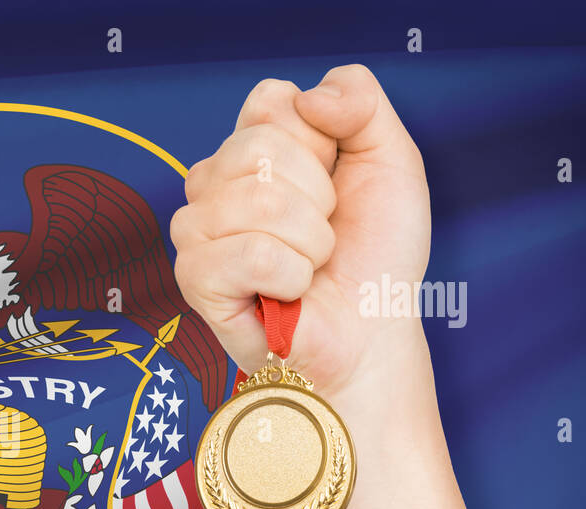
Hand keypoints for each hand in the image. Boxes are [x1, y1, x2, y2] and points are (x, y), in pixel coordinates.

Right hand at [170, 64, 431, 401]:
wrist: (372, 333)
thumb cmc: (375, 255)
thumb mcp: (391, 160)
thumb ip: (360, 102)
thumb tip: (307, 98)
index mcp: (252, 149)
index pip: (269, 101)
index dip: (320, 142)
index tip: (335, 182)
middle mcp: (213, 184)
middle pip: (258, 147)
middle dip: (318, 197)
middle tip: (323, 235)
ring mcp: (196, 231)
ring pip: (257, 201)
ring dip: (310, 242)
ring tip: (309, 267)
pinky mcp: (194, 278)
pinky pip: (250, 253)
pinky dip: (290, 276)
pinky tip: (288, 294)